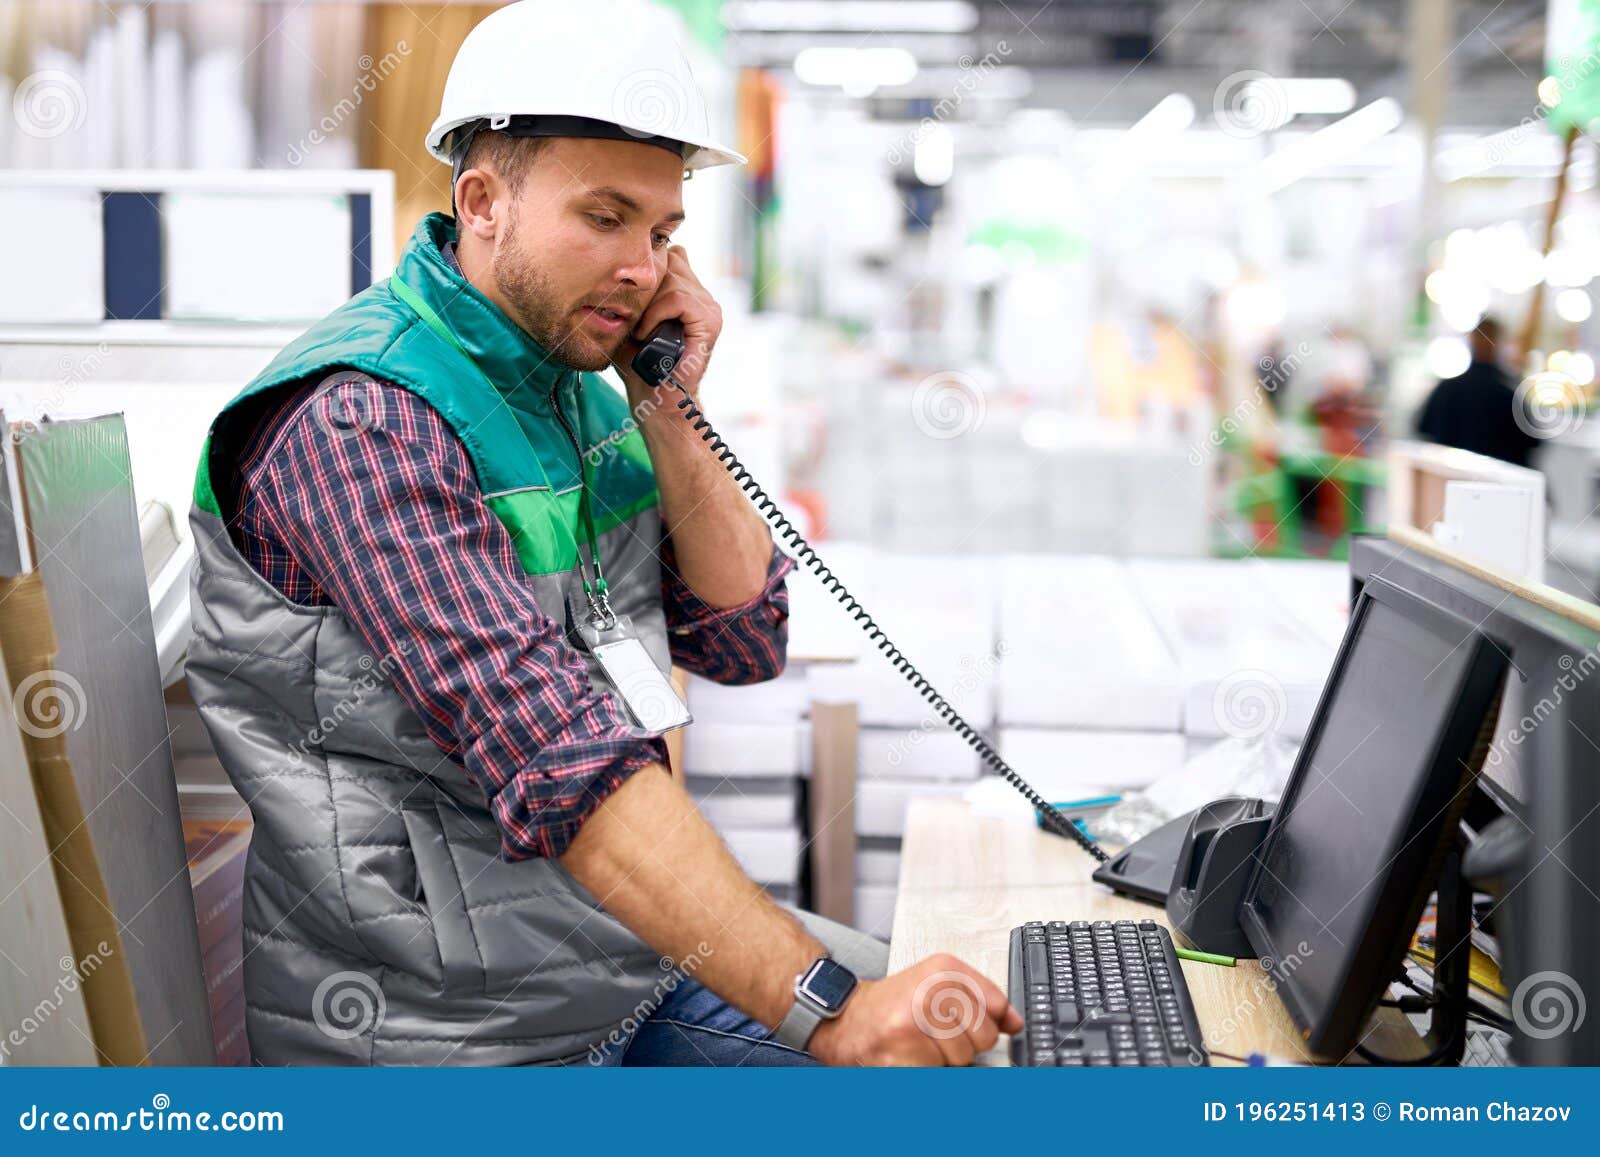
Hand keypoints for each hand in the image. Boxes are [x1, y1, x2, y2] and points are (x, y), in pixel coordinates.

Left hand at [614, 244, 721, 409]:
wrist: (655, 398)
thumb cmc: (639, 364)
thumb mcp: (631, 318)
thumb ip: (635, 290)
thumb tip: (620, 264)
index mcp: (690, 293)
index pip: (672, 254)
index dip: (650, 269)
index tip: (630, 298)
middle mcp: (703, 296)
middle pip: (671, 261)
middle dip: (646, 287)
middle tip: (634, 319)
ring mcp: (710, 307)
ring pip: (673, 278)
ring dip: (648, 304)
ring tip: (640, 331)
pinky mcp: (710, 321)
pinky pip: (679, 298)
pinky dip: (657, 314)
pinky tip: (646, 333)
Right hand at [806, 954, 1022, 1066]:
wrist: (846, 1018)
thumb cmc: (893, 1005)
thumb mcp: (938, 986)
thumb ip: (980, 1001)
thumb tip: (1015, 1022)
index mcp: (943, 969)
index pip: (996, 1003)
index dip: (988, 1022)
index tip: (969, 1024)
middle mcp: (930, 990)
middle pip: (983, 1035)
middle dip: (965, 1044)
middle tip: (937, 1036)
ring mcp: (916, 1021)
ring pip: (963, 1059)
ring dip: (944, 1060)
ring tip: (921, 1044)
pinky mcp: (903, 1051)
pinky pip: (939, 1073)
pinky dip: (928, 1071)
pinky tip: (911, 1056)